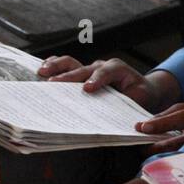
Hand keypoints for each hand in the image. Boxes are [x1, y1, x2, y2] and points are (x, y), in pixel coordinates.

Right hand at [37, 56, 178, 111]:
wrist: (142, 89)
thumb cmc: (140, 96)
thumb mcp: (139, 101)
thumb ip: (128, 106)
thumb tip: (118, 120)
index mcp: (119, 70)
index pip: (107, 72)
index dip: (97, 79)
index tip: (88, 89)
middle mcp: (102, 66)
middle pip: (84, 68)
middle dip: (69, 76)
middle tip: (53, 83)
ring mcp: (90, 69)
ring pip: (72, 63)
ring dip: (56, 67)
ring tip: (42, 72)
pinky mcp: (81, 73)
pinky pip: (66, 66)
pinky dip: (54, 67)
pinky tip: (41, 72)